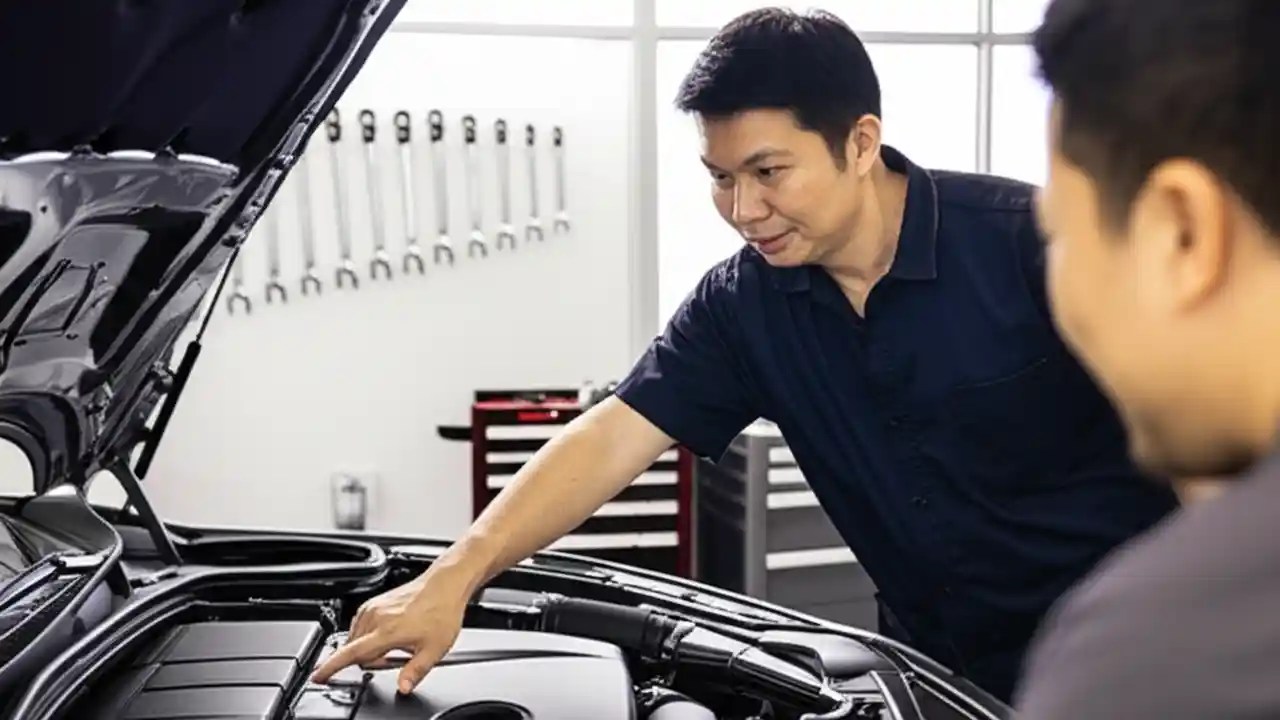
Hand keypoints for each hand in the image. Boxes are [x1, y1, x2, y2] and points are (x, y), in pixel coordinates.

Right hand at [310, 567, 468, 692]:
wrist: (445, 585)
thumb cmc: (442, 612)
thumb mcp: (435, 649)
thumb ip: (415, 672)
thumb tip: (402, 688)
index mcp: (386, 631)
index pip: (350, 654)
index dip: (331, 668)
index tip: (317, 676)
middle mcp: (375, 617)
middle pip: (355, 649)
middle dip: (369, 661)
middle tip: (397, 658)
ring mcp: (373, 607)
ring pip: (357, 637)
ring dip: (369, 647)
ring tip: (397, 645)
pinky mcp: (375, 601)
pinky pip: (361, 624)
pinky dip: (369, 634)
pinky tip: (390, 633)